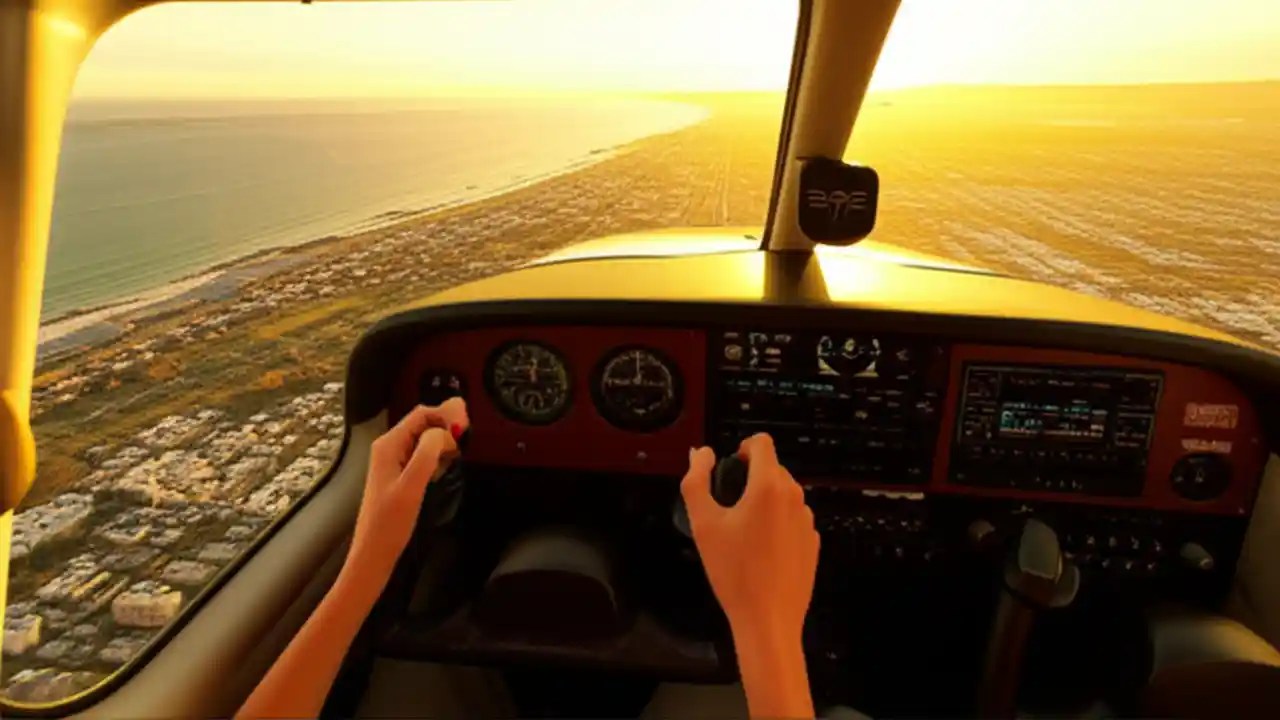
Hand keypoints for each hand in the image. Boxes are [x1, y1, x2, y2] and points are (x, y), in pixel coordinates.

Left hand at [349, 398, 468, 576]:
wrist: (374, 554)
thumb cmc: (388, 525)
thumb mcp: (411, 487)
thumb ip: (427, 454)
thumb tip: (444, 433)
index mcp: (388, 446)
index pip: (422, 414)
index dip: (446, 415)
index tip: (466, 428)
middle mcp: (389, 448)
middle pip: (424, 422)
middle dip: (446, 426)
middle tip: (465, 441)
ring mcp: (394, 461)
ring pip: (425, 438)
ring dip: (443, 441)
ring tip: (456, 454)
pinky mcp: (400, 474)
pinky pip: (423, 454)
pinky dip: (438, 455)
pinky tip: (444, 466)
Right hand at [681, 434, 819, 639]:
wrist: (768, 619)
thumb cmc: (732, 570)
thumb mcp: (702, 523)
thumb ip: (696, 480)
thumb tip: (702, 453)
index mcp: (769, 486)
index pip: (762, 443)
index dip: (743, 449)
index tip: (730, 468)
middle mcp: (795, 497)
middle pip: (774, 468)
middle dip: (751, 478)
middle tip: (729, 508)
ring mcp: (808, 520)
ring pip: (784, 495)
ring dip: (765, 502)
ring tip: (744, 534)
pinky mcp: (813, 542)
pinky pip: (793, 519)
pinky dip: (778, 524)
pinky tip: (762, 551)